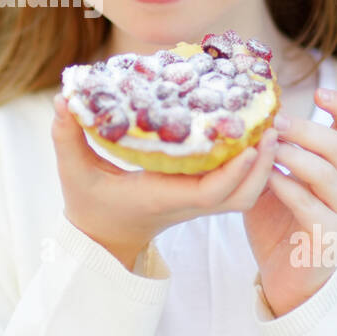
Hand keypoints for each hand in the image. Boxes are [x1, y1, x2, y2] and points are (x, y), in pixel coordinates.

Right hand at [50, 93, 279, 267]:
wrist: (102, 237)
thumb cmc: (89, 204)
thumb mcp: (73, 172)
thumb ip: (66, 136)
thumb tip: (63, 99)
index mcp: (162, 198)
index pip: (208, 194)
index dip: (233, 172)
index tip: (249, 143)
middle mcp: (186, 203)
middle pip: (240, 196)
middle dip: (262, 166)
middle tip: (273, 125)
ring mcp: (196, 202)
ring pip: (244, 195)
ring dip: (262, 167)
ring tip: (270, 127)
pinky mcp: (200, 196)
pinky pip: (236, 185)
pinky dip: (251, 165)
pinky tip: (254, 134)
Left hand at [242, 88, 336, 315]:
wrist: (281, 275)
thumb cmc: (275, 221)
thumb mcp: (270, 177)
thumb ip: (268, 150)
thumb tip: (246, 112)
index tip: (318, 93)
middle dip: (304, 129)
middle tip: (274, 122)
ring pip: (328, 173)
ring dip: (295, 156)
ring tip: (268, 148)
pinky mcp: (330, 237)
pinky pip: (311, 206)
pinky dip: (288, 188)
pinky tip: (268, 180)